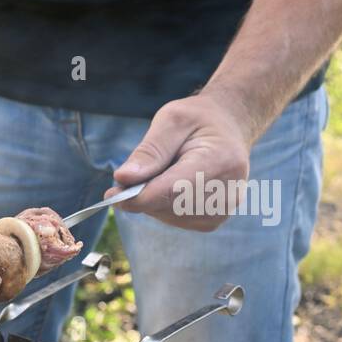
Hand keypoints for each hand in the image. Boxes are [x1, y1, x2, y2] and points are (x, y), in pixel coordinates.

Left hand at [108, 90, 255, 231]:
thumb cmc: (197, 120)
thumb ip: (149, 151)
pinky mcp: (213, 220)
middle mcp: (227, 191)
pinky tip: (173, 185)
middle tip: (133, 175)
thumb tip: (122, 179)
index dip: (137, 196)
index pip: (172, 190)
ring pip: (166, 215)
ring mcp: (222, 210)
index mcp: (220, 161)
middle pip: (166, 205)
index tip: (111, 193)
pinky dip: (163, 205)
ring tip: (164, 172)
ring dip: (153, 199)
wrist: (229, 127)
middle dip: (142, 193)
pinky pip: (173, 219)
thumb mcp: (171, 120)